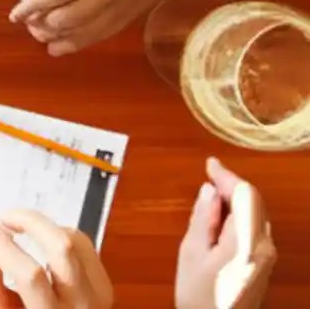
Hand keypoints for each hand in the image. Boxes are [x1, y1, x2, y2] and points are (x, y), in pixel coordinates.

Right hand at [0, 209, 112, 308]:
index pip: (31, 275)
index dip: (5, 247)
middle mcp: (81, 305)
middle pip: (63, 247)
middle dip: (30, 222)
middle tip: (6, 218)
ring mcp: (97, 294)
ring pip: (76, 241)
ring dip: (45, 227)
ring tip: (21, 228)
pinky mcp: (103, 285)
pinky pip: (84, 245)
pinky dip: (61, 234)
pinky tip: (42, 240)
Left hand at [10, 0, 208, 55]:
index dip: (37, 3)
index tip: (16, 11)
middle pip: (74, 14)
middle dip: (43, 22)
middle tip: (23, 19)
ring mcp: (128, 2)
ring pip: (88, 29)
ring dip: (58, 36)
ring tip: (36, 34)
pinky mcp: (135, 11)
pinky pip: (104, 32)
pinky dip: (79, 42)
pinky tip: (60, 46)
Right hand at [176, 158, 276, 308]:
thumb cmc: (198, 295)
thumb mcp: (191, 253)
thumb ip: (203, 219)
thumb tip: (209, 192)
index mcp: (246, 241)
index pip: (244, 196)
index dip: (227, 176)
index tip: (209, 164)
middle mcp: (265, 245)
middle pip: (253, 204)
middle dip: (231, 187)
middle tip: (207, 179)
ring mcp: (268, 255)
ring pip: (255, 215)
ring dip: (235, 202)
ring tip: (211, 198)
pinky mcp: (264, 263)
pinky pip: (254, 229)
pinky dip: (239, 217)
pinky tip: (221, 220)